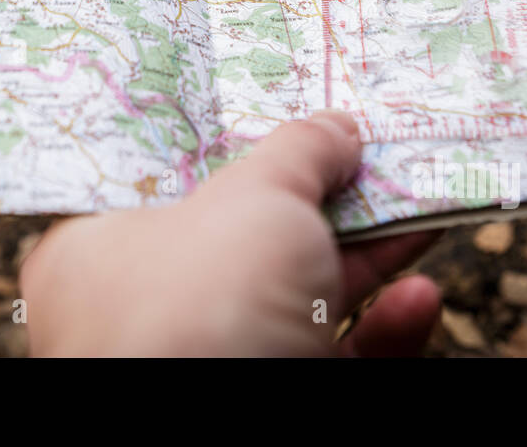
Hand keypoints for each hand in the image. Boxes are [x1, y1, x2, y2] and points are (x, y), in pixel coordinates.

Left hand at [19, 111, 440, 355]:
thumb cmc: (199, 310)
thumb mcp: (256, 200)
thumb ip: (299, 153)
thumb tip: (337, 129)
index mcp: (101, 251)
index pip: (167, 187)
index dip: (232, 152)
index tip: (289, 124)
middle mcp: (148, 314)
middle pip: (249, 240)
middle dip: (326, 202)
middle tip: (379, 164)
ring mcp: (212, 365)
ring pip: (300, 302)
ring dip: (371, 262)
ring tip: (424, 219)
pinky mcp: (273, 403)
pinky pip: (332, 358)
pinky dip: (381, 330)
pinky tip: (418, 298)